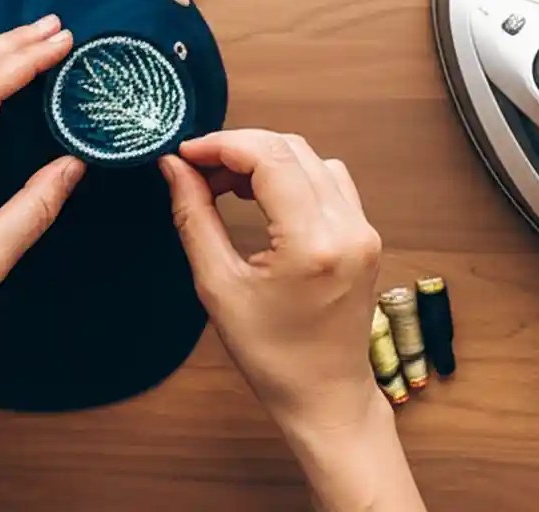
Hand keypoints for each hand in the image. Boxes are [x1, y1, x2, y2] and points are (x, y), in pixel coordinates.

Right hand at [159, 130, 382, 431]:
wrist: (324, 395)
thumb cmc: (271, 355)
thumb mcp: (218, 286)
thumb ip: (194, 217)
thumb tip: (173, 168)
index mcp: (312, 243)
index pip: (269, 157)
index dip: (221, 145)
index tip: (185, 154)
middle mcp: (347, 228)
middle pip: (291, 149)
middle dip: (238, 148)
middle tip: (196, 167)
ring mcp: (363, 229)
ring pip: (311, 158)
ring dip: (265, 158)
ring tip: (224, 184)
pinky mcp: (365, 234)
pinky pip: (329, 180)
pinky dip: (291, 174)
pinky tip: (260, 195)